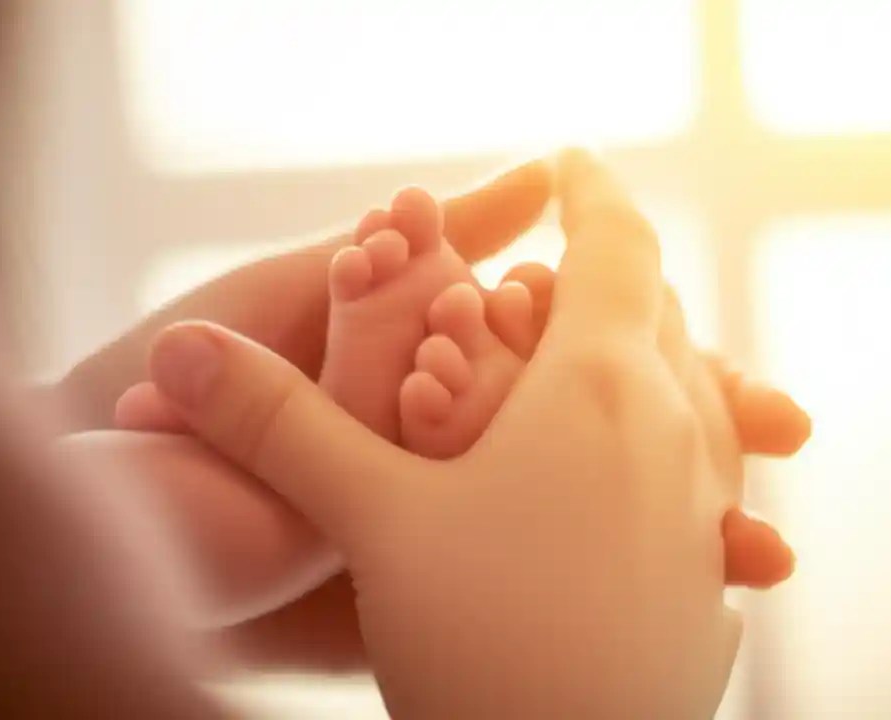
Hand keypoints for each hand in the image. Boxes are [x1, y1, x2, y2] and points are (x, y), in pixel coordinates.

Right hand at [140, 150, 799, 716]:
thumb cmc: (483, 640)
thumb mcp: (370, 519)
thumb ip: (278, 425)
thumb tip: (178, 352)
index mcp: (600, 382)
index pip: (614, 242)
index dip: (594, 191)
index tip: (573, 163)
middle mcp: (676, 426)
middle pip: (659, 313)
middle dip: (612, 272)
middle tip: (572, 258)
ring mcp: (706, 501)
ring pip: (690, 391)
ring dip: (647, 353)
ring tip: (597, 351)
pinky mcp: (712, 569)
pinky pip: (702, 467)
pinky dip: (664, 434)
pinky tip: (627, 471)